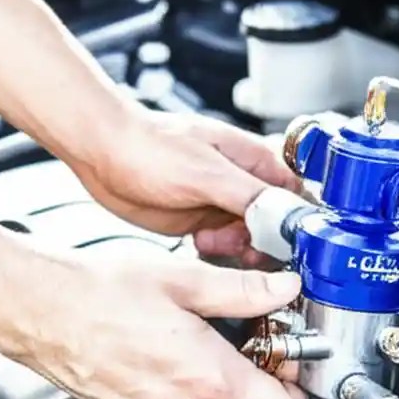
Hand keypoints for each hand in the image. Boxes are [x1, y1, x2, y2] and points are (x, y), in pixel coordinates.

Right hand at [0, 246, 306, 398]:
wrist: (39, 312)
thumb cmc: (97, 295)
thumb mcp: (184, 280)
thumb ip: (244, 290)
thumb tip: (284, 289)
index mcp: (208, 380)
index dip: (297, 382)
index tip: (292, 349)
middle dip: (270, 385)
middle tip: (264, 341)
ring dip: (236, 390)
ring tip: (224, 343)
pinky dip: (201, 394)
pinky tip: (188, 353)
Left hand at [71, 107, 301, 260]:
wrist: (102, 153)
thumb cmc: (149, 147)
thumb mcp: (206, 173)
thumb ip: (250, 196)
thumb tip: (287, 216)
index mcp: (254, 161)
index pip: (296, 196)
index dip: (296, 223)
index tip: (287, 245)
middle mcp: (242, 182)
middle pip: (277, 224)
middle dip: (265, 242)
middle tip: (244, 249)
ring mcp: (222, 202)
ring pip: (251, 237)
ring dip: (239, 248)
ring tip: (212, 241)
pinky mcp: (201, 220)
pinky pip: (225, 243)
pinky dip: (219, 250)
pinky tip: (201, 244)